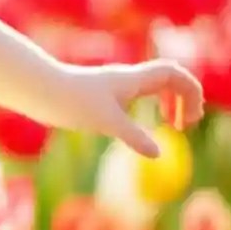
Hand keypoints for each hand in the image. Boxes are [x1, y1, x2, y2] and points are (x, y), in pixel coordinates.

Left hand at [57, 60, 204, 157]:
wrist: (39, 89)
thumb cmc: (72, 102)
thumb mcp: (107, 123)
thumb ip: (134, 137)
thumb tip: (158, 154)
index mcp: (134, 79)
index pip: (176, 75)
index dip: (191, 93)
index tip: (189, 121)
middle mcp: (127, 78)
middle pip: (169, 77)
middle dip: (184, 98)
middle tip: (185, 124)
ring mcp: (114, 84)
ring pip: (153, 85)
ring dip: (168, 101)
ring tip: (171, 125)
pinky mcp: (101, 93)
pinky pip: (136, 94)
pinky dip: (148, 106)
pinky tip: (137, 126)